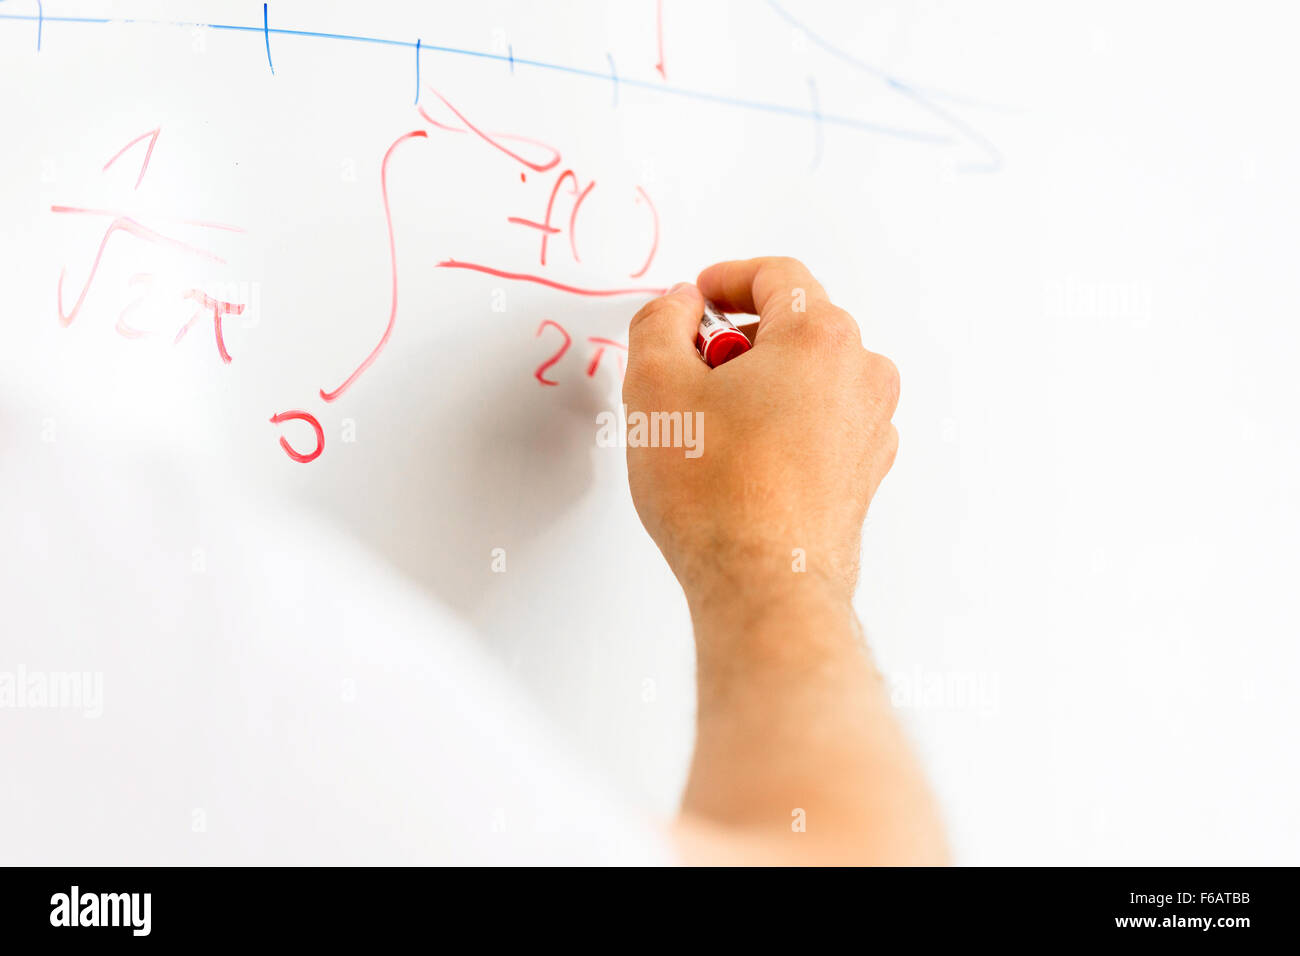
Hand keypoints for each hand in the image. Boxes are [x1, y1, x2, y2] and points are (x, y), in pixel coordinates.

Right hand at [622, 257, 899, 612]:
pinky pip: (822, 421)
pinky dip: (784, 423)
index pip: (776, 276)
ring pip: (811, 376)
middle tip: (691, 375)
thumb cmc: (718, 496)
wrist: (765, 586)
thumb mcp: (654, 387)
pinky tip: (742, 461)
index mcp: (819, 337)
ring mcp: (871, 427)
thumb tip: (679, 307)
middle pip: (796, 325)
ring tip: (713, 429)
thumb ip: (660, 322)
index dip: (727, 279)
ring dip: (763, 384)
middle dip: (739, 340)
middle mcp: (861, 374)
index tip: (700, 296)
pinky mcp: (865, 472)